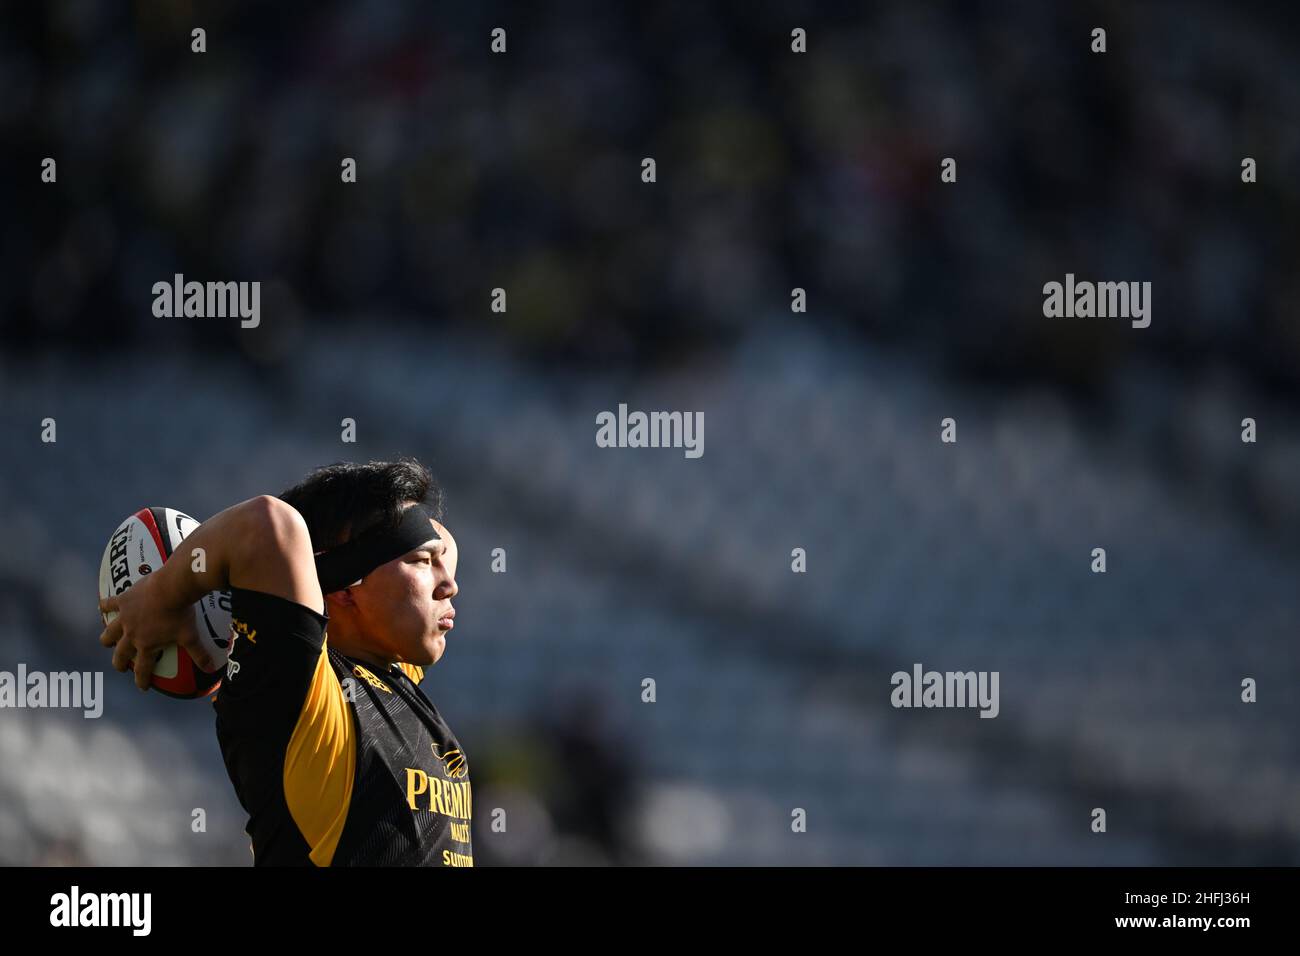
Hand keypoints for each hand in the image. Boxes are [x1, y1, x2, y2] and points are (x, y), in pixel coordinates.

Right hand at [98, 572, 217, 690]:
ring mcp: (125, 618)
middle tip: (120, 668)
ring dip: (107, 639)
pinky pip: (108, 604)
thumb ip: (199, 654)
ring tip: (106, 642)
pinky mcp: (123, 601)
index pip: (142, 669)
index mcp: (147, 645)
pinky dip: (104, 605)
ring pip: (109, 633)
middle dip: (119, 663)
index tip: (143, 688)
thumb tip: (210, 669)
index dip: (142, 680)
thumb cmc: (181, 614)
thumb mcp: (191, 636)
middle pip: (121, 653)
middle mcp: (132, 635)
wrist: (172, 588)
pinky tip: (100, 607)